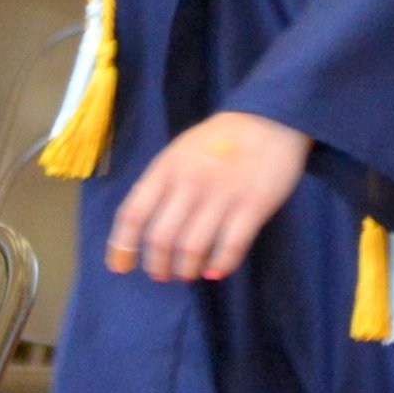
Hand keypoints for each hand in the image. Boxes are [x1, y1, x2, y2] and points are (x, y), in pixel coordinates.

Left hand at [108, 111, 311, 281]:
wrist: (271, 118)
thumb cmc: (220, 139)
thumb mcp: (181, 151)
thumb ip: (162, 184)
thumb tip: (145, 229)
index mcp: (168, 168)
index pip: (133, 214)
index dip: (122, 247)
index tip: (122, 267)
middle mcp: (191, 183)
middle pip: (161, 239)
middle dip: (158, 265)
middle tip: (164, 274)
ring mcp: (222, 195)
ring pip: (192, 249)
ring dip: (187, 269)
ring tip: (190, 272)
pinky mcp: (253, 205)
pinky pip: (230, 248)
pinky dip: (220, 265)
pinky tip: (217, 269)